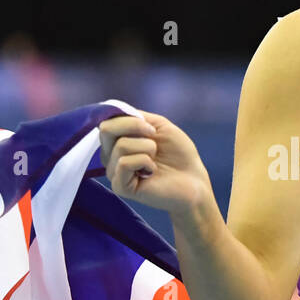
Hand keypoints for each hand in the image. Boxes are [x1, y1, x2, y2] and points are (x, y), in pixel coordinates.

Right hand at [97, 110, 212, 216]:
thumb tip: (114, 113)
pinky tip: (152, 172)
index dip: (130, 119)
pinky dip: (144, 162)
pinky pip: (124, 163)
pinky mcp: (120, 187)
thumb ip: (134, 117)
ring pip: (120, 146)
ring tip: (156, 160)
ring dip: (147, 148)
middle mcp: (111, 155)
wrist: (194, 180)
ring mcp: (114, 172)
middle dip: (136, 128)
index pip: (108, 121)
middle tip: (155, 141)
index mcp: (117, 141)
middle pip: (106, 130)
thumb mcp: (158, 125)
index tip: (152, 129)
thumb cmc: (178, 153)